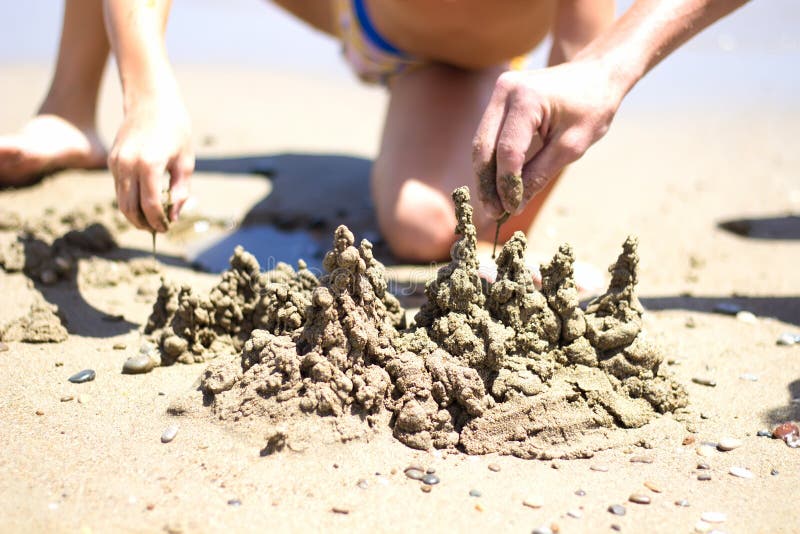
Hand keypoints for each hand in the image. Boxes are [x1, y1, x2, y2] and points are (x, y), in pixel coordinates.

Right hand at [108, 87, 193, 231]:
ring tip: (150, 220)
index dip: (159, 222)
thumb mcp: (185, 162)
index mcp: (149, 165)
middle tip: (158, 229)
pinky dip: (129, 200)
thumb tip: (173, 218)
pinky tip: (143, 202)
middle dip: (144, 224)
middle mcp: (128, 165)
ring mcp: (116, 162)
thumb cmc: (175, 131)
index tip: (167, 228)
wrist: (152, 102)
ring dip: (134, 215)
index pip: (151, 206)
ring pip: (120, 201)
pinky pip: (119, 188)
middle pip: (129, 209)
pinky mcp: (111, 160)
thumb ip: (180, 192)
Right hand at [473, 60, 621, 217]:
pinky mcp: (499, 99)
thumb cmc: (591, 107)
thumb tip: (515, 204)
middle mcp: (505, 90)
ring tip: (492, 204)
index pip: (508, 151)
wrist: (596, 74)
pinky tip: (495, 185)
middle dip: (487, 183)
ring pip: (481, 143)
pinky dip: (491, 161)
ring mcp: (499, 92)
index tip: (512, 209)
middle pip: (484, 147)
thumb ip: (540, 174)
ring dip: (485, 176)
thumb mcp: (571, 146)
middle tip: (493, 213)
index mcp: (526, 99)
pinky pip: (488, 135)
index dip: (507, 184)